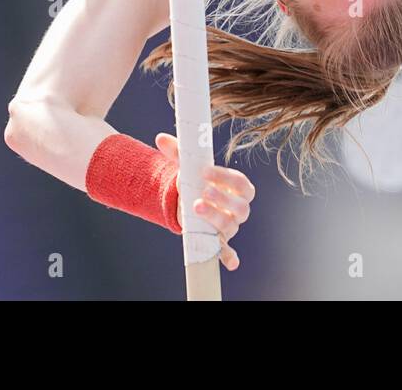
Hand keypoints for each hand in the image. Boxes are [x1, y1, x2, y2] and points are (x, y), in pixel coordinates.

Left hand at [155, 132, 253, 271]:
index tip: (205, 172)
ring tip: (195, 208)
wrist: (191, 199)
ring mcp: (230, 226)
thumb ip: (178, 152)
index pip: (241, 183)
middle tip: (202, 192)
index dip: (225, 178)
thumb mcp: (189, 166)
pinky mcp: (219, 241)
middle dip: (222, 199)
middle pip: (241, 207)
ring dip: (216, 218)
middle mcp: (238, 208)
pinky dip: (229, 256)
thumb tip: (160, 139)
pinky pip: (227, 251)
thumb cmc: (197, 180)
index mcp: (238, 188)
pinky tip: (231, 262)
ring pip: (230, 226)